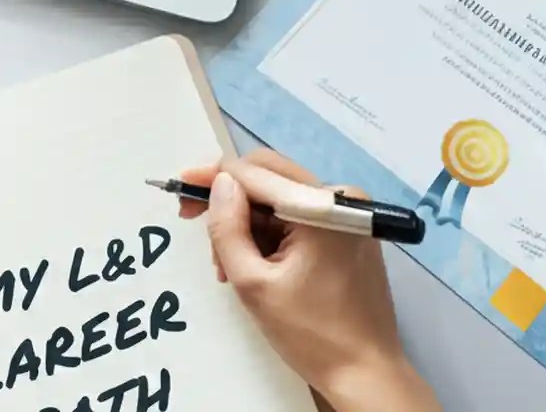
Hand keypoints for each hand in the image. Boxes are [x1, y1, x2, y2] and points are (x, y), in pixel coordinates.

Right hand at [179, 150, 438, 411]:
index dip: (211, 178)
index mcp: (321, 206)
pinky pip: (298, 215)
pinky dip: (271, 233)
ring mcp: (348, 214)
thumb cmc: (310, 333)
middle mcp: (340, 197)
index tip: (180, 192)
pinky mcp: (349, 231)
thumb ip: (229, 229)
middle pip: (268, 177)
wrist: (365, 372)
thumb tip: (220, 184)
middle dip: (229, 199)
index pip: (254, 173)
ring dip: (247, 222)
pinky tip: (254, 264)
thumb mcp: (253, 283)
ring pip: (279, 197)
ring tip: (227, 267)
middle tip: (194, 220)